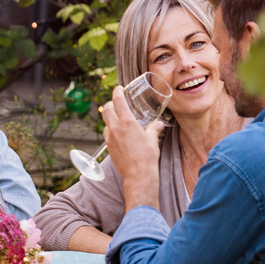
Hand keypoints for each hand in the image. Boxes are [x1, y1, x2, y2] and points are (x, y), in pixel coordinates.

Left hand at [100, 86, 162, 207]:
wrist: (138, 174)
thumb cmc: (147, 156)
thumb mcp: (153, 139)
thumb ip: (154, 129)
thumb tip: (158, 124)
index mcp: (127, 122)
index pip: (118, 100)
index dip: (117, 92)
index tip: (119, 88)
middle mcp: (115, 128)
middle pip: (106, 109)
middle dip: (110, 103)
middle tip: (116, 102)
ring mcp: (110, 138)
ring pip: (105, 122)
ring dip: (110, 118)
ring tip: (117, 119)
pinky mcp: (108, 147)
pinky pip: (107, 134)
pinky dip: (110, 130)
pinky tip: (118, 133)